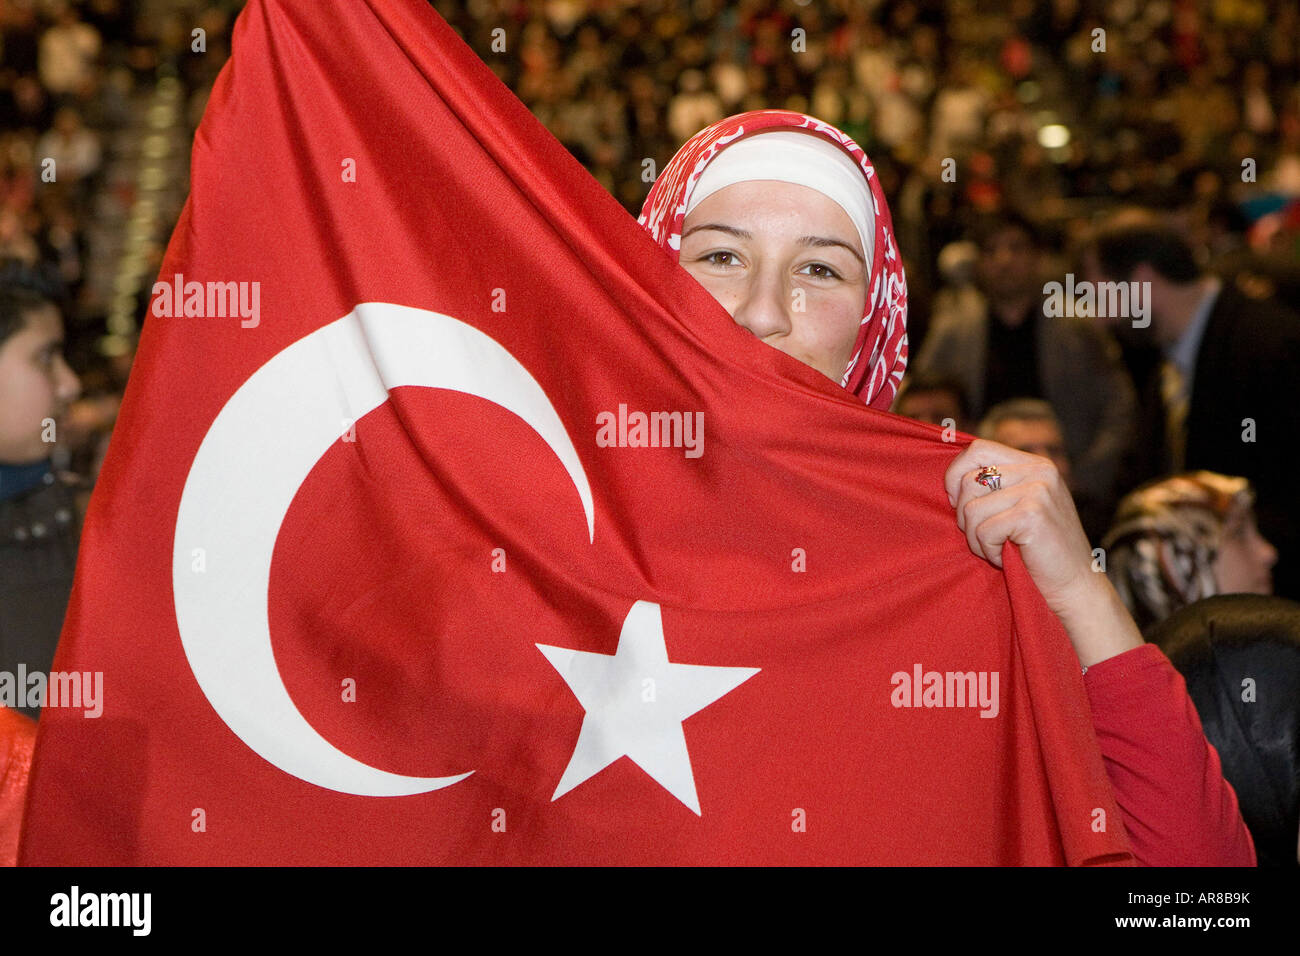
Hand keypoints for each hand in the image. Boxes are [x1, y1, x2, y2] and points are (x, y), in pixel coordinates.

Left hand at [943, 439, 1141, 666]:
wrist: (1075, 586)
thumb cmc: (1039, 551)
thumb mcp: (1018, 506)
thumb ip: (994, 486)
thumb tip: (949, 481)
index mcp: (1034, 463)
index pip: (977, 450)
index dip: (956, 475)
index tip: (957, 503)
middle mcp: (1039, 470)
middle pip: (969, 480)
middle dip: (964, 515)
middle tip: (984, 537)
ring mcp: (1038, 490)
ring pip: (971, 508)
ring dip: (976, 539)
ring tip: (999, 549)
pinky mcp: (1032, 514)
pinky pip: (983, 530)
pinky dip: (988, 550)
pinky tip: (1006, 557)